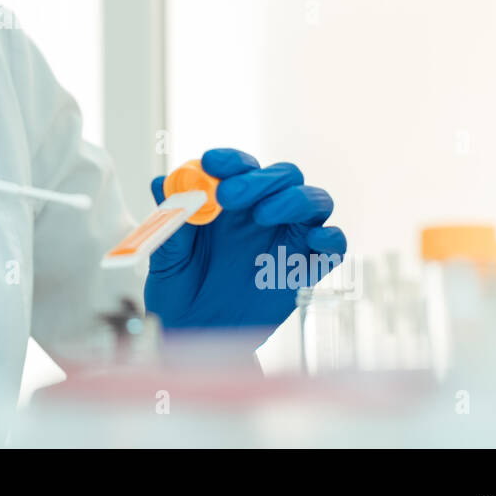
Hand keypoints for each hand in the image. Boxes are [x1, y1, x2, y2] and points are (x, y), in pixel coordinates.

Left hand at [142, 149, 345, 338]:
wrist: (193, 334)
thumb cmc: (178, 290)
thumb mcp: (167, 255)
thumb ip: (172, 219)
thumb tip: (161, 182)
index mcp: (229, 202)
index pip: (241, 167)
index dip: (230, 160)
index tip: (210, 164)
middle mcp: (262, 213)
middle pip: (283, 176)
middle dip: (260, 179)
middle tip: (230, 196)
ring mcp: (287, 240)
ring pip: (314, 200)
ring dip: (295, 198)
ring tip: (263, 214)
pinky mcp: (305, 269)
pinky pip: (334, 246)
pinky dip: (331, 237)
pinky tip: (313, 239)